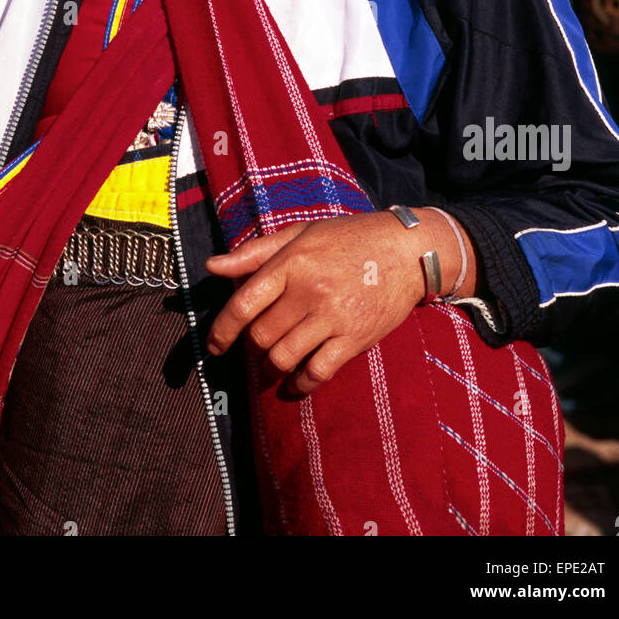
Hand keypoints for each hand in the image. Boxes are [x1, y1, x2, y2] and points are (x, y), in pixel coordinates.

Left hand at [205, 213, 427, 395]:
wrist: (407, 250)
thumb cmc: (348, 237)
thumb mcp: (301, 234)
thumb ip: (255, 252)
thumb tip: (211, 266)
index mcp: (292, 262)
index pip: (244, 303)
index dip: (222, 330)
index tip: (215, 346)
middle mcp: (309, 290)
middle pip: (261, 336)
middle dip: (253, 346)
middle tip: (259, 345)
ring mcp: (333, 317)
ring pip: (284, 358)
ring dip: (272, 367)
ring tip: (274, 364)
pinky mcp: (355, 338)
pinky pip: (317, 372)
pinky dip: (301, 384)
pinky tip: (297, 381)